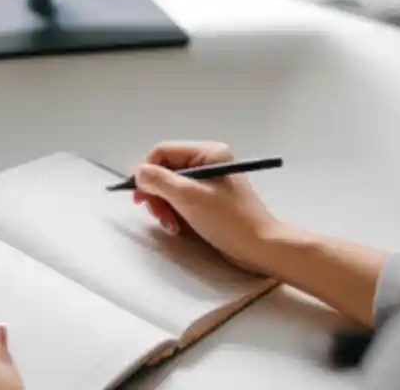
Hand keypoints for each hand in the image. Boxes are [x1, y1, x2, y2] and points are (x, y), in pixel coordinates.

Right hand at [131, 141, 283, 274]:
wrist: (261, 247)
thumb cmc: (229, 219)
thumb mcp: (189, 197)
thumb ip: (159, 181)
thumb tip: (139, 173)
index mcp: (207, 152)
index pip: (163, 152)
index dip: (147, 171)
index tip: (140, 195)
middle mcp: (207, 162)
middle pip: (165, 170)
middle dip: (156, 193)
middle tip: (156, 214)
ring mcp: (208, 182)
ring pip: (170, 187)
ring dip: (164, 207)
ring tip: (170, 225)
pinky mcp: (208, 200)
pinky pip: (180, 200)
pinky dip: (174, 213)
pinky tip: (177, 228)